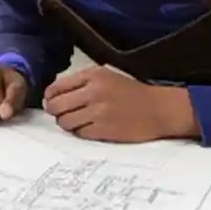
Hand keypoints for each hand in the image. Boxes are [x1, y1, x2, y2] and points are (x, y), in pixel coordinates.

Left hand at [43, 66, 199, 142]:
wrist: (160, 109)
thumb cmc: (132, 92)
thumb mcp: (106, 75)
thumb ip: (80, 81)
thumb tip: (53, 94)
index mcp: (93, 76)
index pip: (56, 88)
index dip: (50, 97)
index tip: (52, 101)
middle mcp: (94, 92)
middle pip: (56, 106)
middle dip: (55, 111)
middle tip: (62, 113)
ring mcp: (99, 112)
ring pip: (65, 122)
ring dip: (67, 123)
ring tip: (77, 121)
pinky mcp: (105, 130)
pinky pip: (80, 133)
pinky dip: (81, 132)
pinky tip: (90, 127)